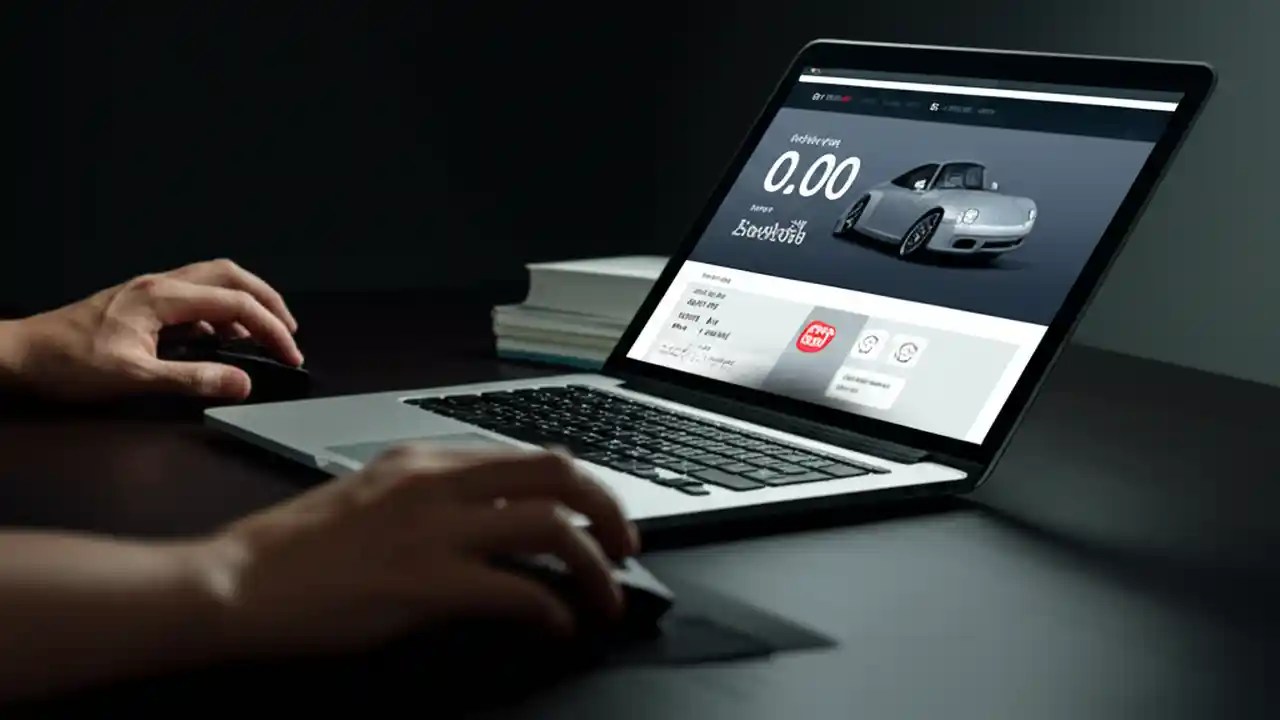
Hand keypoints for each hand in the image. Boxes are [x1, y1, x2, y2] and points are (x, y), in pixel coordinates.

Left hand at [0, 259, 300, 401]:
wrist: (19, 356)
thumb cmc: (67, 365)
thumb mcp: (134, 378)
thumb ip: (193, 379)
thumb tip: (241, 383)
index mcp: (162, 297)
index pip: (236, 303)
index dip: (271, 329)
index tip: (290, 354)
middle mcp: (159, 285)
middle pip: (231, 275)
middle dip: (268, 301)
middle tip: (289, 332)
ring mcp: (149, 292)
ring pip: (214, 281)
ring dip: (246, 301)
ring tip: (265, 330)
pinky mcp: (142, 304)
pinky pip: (195, 297)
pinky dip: (221, 312)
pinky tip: (223, 338)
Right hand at [195, 444, 640, 656]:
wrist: (235, 582)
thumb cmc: (295, 551)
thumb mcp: (372, 501)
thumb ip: (434, 503)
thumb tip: (493, 526)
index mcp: (424, 460)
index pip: (529, 457)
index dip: (579, 488)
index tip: (597, 516)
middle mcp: (436, 482)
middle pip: (556, 474)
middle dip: (606, 510)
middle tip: (624, 547)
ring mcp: (432, 530)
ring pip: (550, 528)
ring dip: (593, 566)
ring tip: (605, 596)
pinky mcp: (424, 583)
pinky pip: (517, 589)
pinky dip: (551, 608)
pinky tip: (555, 625)